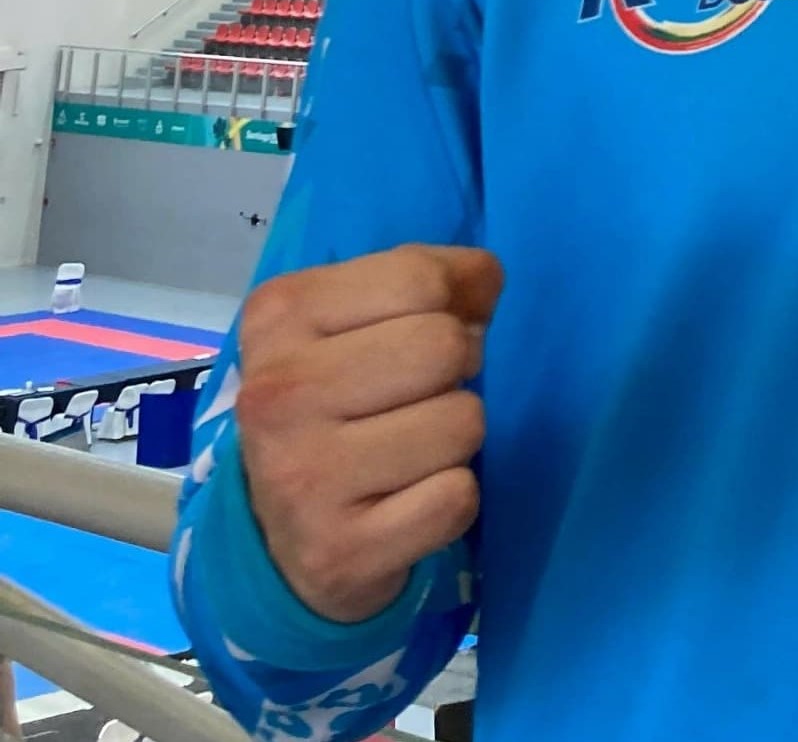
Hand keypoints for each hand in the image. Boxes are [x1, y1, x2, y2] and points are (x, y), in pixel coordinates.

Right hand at [236, 244, 502, 623]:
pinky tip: (403, 504)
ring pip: (463, 423)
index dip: (452, 303)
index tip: (422, 335)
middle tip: (417, 400)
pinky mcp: (338, 553)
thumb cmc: (336, 403)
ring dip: (455, 439)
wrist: (279, 537)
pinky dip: (449, 500)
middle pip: (445, 347)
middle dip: (456, 372)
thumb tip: (486, 278)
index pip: (420, 278)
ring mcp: (301, 479)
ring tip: (405, 453)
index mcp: (277, 316)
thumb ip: (426, 280)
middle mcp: (276, 394)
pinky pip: (457, 498)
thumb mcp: (359, 321)